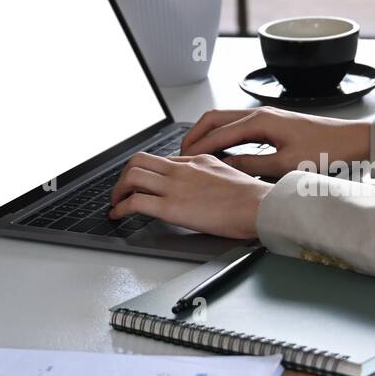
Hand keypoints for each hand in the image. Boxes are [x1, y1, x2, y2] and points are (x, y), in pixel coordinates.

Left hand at [109, 153, 271, 239]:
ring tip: (116, 203)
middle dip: (125, 175)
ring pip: (132, 176)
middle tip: (122, 189)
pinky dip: (121, 208)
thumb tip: (208, 186)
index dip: (149, 172)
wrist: (258, 205)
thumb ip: (213, 175)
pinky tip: (119, 215)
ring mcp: (175, 187)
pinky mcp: (171, 207)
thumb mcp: (230, 174)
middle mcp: (181, 169)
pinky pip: (135, 202)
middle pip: (140, 160)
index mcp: (197, 161)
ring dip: (118, 190)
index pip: (163, 160)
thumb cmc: (252, 197)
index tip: (144, 183)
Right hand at [179, 107, 369, 176]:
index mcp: (260, 121)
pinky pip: (239, 127)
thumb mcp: (285, 165)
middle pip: (214, 119)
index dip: (197, 147)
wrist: (351, 140)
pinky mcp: (274, 125)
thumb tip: (226, 166)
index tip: (182, 160)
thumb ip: (252, 165)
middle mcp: (260, 115)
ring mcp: (266, 118)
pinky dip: (224, 136)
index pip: (217, 133)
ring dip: (208, 135)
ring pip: (226, 121)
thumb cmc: (326, 150)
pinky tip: (222, 151)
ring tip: (195, 153)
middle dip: (195, 135)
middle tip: (181, 153)